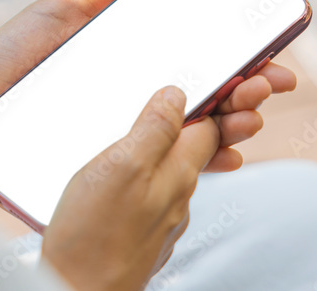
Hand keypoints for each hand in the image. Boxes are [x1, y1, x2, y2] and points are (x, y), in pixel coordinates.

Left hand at [0, 0, 296, 187]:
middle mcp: (133, 94)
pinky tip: (226, 158)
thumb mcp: (60, 11)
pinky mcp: (108, 160)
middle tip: (270, 84)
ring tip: (250, 116)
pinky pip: (160, 164)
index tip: (269, 52)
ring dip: (233, 123)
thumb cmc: (9, 61)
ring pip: (192, 131)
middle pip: (205, 92)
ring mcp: (122, 128)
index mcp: (129, 59)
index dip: (237, 55)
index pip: (194, 56)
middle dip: (248, 88)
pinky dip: (198, 162)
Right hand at [41, 86, 216, 290]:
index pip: (212, 126)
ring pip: (179, 170)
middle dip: (213, 119)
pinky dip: (158, 173)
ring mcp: (163, 218)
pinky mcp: (144, 234)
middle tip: (222, 96)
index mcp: (178, 172)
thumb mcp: (121, 165)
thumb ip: (153, 129)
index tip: (223, 80)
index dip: (220, 99)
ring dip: (181, 145)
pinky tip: (139, 169)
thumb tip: (177, 96)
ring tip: (172, 123)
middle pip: (203, 147)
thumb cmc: (93, 236)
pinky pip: (160, 192)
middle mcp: (179, 196)